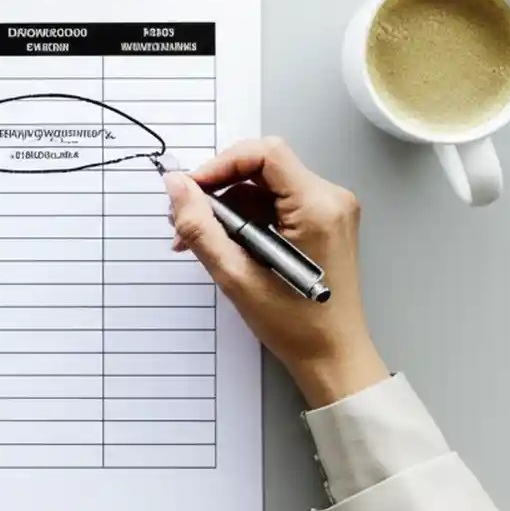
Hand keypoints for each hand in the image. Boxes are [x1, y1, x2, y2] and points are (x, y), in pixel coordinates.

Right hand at [164, 137, 388, 407]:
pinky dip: (248, 218)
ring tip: (203, 241)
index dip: (221, 164)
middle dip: (220, 189)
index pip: (264, 153)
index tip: (191, 190)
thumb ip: (200, 227)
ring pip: (265, 187)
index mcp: (317, 207)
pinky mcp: (323, 222)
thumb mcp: (236, 275)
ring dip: (230, 208)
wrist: (334, 357)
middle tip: (187, 219)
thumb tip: (176, 186)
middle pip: (263, 168)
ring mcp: (330, 210)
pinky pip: (276, 203)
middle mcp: (331, 199)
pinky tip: (228, 245)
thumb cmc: (296, 325)